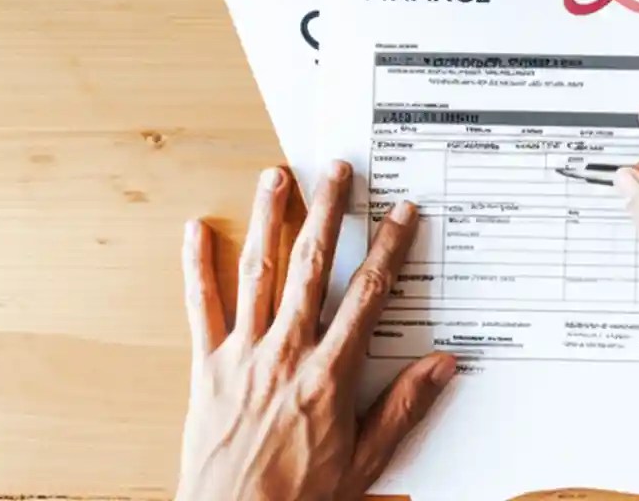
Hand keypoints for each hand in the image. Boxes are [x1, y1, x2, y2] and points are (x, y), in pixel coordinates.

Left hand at [177, 163, 455, 500]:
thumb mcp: (365, 461)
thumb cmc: (300, 498)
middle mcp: (286, 352)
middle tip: (336, 171)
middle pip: (311, 266)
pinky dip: (196, 267)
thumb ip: (403, 408)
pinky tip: (196, 230)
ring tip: (275, 176)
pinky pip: (200, 308)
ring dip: (268, 219)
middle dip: (327, 213)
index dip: (388, 247)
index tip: (402, 213)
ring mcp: (242, 355)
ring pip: (257, 272)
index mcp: (330, 374)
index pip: (367, 294)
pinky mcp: (207, 368)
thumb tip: (442, 366)